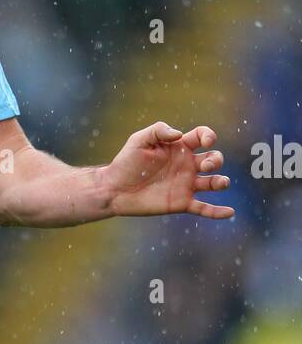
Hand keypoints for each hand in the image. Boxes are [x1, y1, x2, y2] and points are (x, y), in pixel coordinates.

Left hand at [103, 122, 233, 219]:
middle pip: (214, 159)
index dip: (209, 136)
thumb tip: (179, 134)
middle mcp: (186, 165)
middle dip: (216, 160)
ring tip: (219, 183)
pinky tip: (230, 212)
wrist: (114, 189)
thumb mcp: (139, 140)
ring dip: (221, 182)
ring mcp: (185, 185)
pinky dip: (217, 211)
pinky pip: (204, 208)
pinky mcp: (181, 203)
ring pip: (213, 182)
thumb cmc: (126, 162)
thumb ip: (159, 130)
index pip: (202, 137)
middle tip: (206, 166)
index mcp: (179, 148)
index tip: (207, 142)